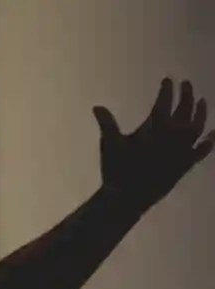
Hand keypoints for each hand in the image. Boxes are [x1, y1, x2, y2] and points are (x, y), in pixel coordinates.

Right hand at [93, 78, 214, 212]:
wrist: (129, 197)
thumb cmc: (117, 169)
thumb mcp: (110, 144)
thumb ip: (107, 123)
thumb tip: (96, 106)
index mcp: (156, 126)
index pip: (164, 102)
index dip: (166, 89)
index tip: (168, 79)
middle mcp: (174, 134)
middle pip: (185, 109)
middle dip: (186, 94)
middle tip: (187, 84)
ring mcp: (183, 149)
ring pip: (198, 125)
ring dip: (202, 111)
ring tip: (203, 101)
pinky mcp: (186, 164)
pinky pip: (202, 150)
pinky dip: (209, 141)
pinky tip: (213, 134)